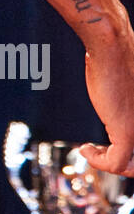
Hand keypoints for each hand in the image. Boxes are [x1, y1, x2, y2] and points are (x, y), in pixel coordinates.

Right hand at [78, 34, 133, 176]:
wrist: (111, 47)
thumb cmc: (115, 61)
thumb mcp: (125, 89)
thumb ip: (126, 108)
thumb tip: (115, 113)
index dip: (131, 155)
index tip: (108, 146)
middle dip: (125, 163)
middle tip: (102, 154)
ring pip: (132, 166)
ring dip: (110, 164)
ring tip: (93, 152)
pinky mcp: (128, 133)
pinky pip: (117, 163)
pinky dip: (98, 161)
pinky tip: (85, 149)